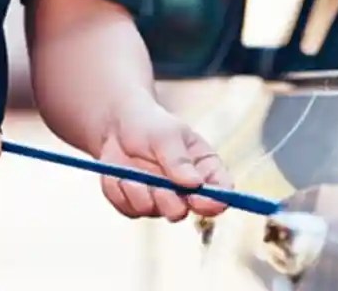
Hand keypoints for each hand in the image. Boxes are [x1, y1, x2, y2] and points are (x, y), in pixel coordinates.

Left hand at [97, 98, 232, 221]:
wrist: (116, 127)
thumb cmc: (149, 125)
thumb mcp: (166, 135)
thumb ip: (179, 159)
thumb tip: (194, 183)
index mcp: (205, 169)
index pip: (221, 191)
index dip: (214, 201)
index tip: (198, 198)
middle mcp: (187, 190)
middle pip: (185, 211)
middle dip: (168, 199)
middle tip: (156, 185)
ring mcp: (163, 201)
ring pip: (154, 211)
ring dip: (139, 191)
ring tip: (131, 169)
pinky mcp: (138, 207)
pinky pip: (130, 209)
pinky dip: (121, 192)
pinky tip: (121, 174)